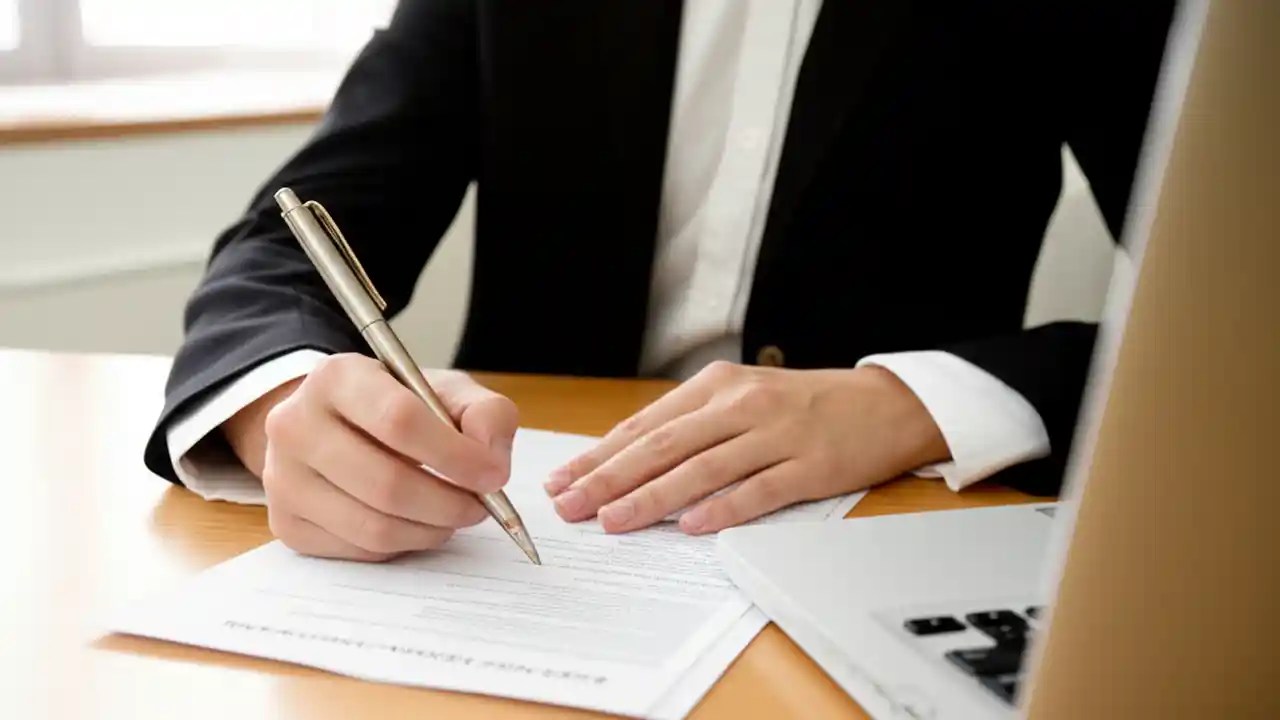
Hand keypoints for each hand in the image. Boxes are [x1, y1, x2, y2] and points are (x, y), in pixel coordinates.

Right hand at [223, 354, 517, 561]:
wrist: (335, 426)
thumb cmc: (398, 407)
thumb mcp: (446, 392)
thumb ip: (486, 414)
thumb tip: (491, 463)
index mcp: (336, 377)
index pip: (398, 420)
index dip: (455, 456)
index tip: (492, 475)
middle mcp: (295, 424)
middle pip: (386, 483)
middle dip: (449, 503)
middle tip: (480, 507)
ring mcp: (282, 478)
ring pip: (374, 526)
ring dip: (430, 530)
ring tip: (452, 515)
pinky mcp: (286, 523)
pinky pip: (359, 549)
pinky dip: (402, 544)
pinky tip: (416, 523)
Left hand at [544, 361, 947, 534]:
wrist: (884, 404)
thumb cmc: (802, 405)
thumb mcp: (740, 397)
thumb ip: (689, 425)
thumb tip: (625, 460)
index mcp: (717, 385)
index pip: (646, 425)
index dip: (601, 455)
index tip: (563, 480)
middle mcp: (742, 404)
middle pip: (664, 445)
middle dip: (610, 478)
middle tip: (571, 505)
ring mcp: (777, 434)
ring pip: (702, 468)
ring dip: (653, 497)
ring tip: (614, 520)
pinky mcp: (810, 465)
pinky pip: (759, 489)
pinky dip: (724, 508)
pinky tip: (692, 525)